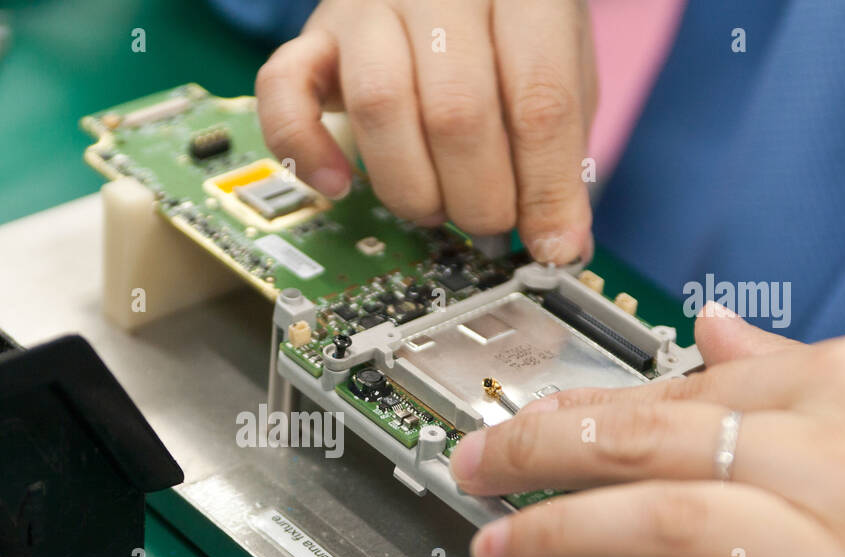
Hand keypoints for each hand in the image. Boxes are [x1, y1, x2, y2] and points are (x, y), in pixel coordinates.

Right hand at [255, 0, 596, 262]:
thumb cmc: (505, 35)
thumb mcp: (559, 70)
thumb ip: (559, 148)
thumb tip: (558, 245)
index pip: (540, 99)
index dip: (546, 187)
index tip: (550, 244)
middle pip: (457, 111)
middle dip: (479, 196)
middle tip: (488, 223)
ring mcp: (366, 9)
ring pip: (380, 107)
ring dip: (412, 187)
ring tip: (435, 208)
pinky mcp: (313, 39)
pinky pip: (286, 94)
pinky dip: (306, 151)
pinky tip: (339, 185)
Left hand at [449, 304, 844, 556]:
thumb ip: (798, 368)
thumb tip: (714, 335)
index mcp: (838, 391)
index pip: (671, 396)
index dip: (569, 415)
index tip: (504, 429)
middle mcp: (837, 460)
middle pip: (655, 449)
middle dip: (542, 460)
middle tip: (469, 475)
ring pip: (692, 529)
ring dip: (581, 538)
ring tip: (508, 552)